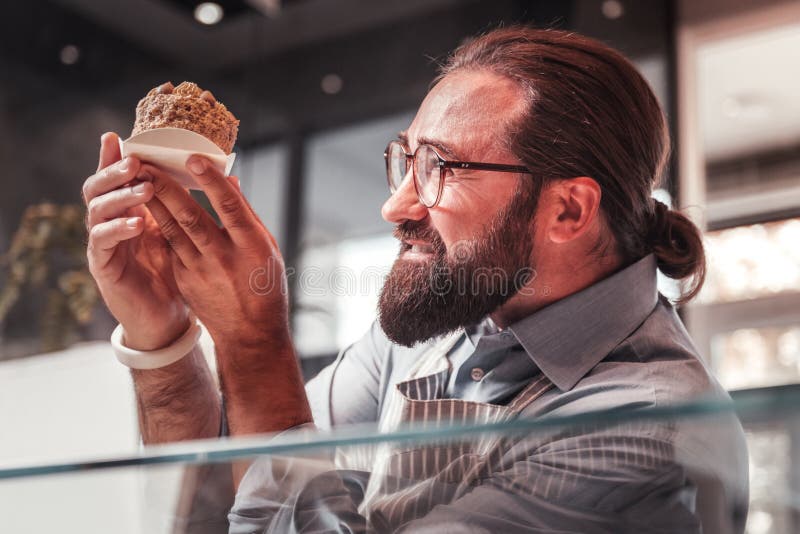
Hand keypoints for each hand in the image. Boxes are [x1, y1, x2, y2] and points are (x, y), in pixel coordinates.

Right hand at [83, 133, 189, 350]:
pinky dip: (117, 229)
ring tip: (144, 188)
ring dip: (120, 196)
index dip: (113, 158)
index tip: (117, 136)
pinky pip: (102, 243)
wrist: (166, 320)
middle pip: (97, 188)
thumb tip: (230, 178)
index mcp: (129, 212)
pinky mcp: (103, 268)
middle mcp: (111, 223)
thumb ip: (194, 207)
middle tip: (135, 160)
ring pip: (96, 211)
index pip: (116, 179)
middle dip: (114, 171)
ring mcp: (103, 245)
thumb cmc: (178, 275)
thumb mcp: (187, 236)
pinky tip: (137, 223)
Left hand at [141, 155, 289, 362]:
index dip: (210, 181)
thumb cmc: (265, 284)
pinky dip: (159, 223)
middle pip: (192, 216)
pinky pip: (171, 246)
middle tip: (149, 163)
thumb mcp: (267, 249)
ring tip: (139, 178)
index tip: (193, 158)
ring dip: (154, 202)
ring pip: (173, 230)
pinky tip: (148, 205)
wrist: (250, 333)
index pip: (229, 206)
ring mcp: (201, 271)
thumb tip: (231, 180)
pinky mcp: (185, 280)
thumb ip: (246, 215)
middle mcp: (225, 257)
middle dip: (167, 187)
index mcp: (252, 246)